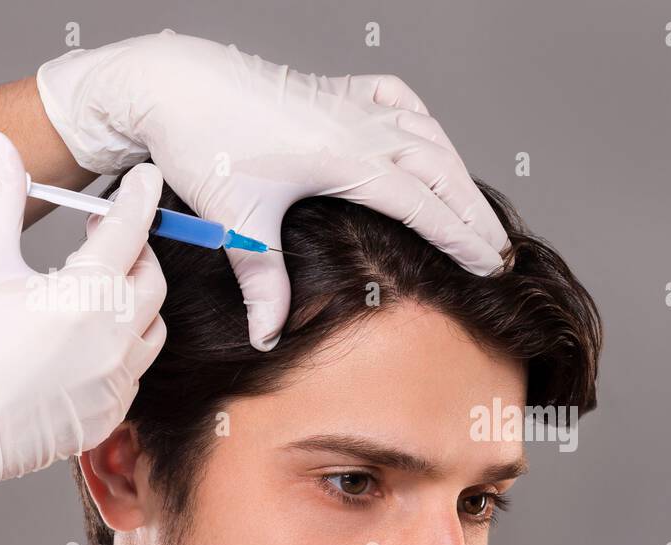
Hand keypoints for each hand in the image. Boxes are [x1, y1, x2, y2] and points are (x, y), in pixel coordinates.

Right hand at [0, 130, 165, 544]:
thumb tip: (0, 147)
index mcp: (82, 298)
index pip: (130, 231)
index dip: (139, 198)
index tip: (146, 179)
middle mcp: (112, 341)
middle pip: (151, 278)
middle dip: (135, 250)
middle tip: (101, 236)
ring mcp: (117, 382)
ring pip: (153, 325)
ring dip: (134, 299)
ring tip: (93, 287)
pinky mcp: (112, 412)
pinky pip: (137, 368)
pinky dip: (123, 344)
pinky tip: (86, 336)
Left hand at [35, 29, 510, 349]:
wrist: (168, 80)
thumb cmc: (199, 140)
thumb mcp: (237, 218)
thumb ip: (263, 281)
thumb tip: (271, 338)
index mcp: (344, 156)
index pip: (424, 204)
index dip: (462, 238)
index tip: (491, 266)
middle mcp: (357, 124)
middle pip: (441, 170)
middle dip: (475, 213)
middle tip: (502, 252)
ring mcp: (348, 102)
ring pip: (426, 134)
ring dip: (457, 172)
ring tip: (477, 211)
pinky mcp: (333, 90)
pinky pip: (396, 100)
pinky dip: (420, 121)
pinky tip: (425, 139)